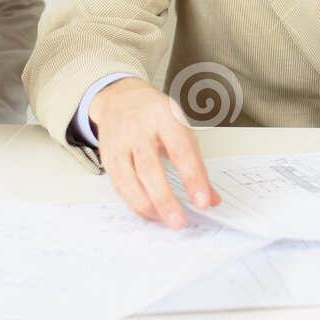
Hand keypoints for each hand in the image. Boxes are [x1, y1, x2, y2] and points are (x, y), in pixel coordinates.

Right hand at [88, 77, 218, 228]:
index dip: (193, 178)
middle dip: (165, 199)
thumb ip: (197, 164)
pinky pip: (119, 185)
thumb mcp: (181, 129)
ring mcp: (120, 143)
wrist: (120, 98)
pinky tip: (149, 213)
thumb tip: (211, 198)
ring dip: (148, 206)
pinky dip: (134, 203)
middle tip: (180, 221)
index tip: (203, 202)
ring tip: (166, 220)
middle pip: (150, 168)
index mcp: (164, 117)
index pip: (181, 150)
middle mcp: (139, 129)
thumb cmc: (156, 115)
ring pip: (129, 180)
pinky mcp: (108, 157)